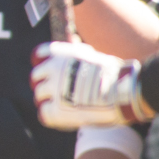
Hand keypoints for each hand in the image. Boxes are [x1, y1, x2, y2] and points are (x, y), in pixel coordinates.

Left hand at [31, 41, 153, 127]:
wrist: (123, 92)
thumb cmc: (116, 74)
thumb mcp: (93, 55)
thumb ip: (77, 53)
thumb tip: (70, 40)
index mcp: (61, 54)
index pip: (38, 55)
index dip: (42, 64)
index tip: (48, 72)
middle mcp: (53, 69)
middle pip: (35, 77)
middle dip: (44, 84)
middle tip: (54, 92)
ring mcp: (53, 90)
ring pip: (38, 96)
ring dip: (47, 101)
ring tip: (62, 106)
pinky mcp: (56, 110)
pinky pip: (43, 114)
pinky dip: (51, 117)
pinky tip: (63, 117)